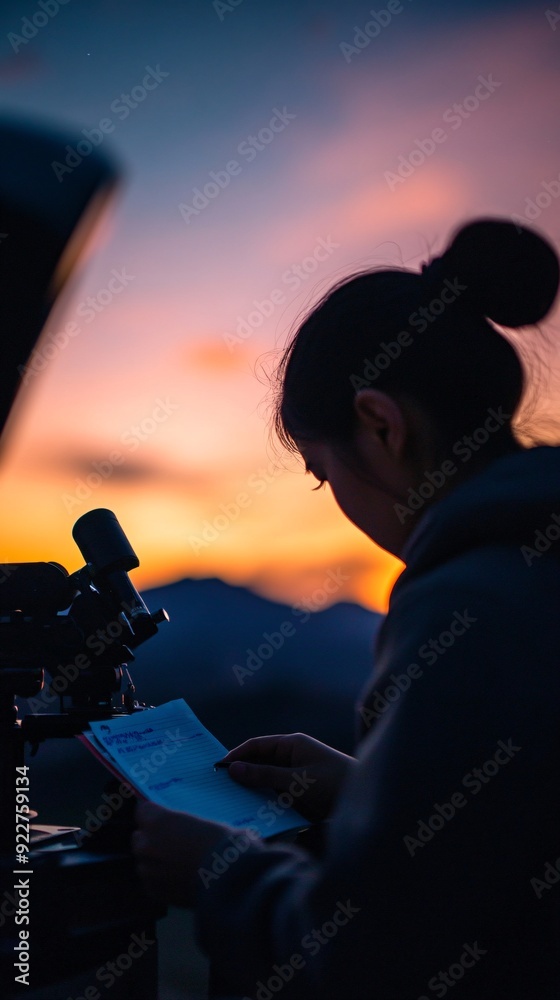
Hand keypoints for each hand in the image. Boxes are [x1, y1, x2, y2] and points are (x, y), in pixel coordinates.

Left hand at [131, 800, 243, 906]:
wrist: (229, 879)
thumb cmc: (222, 843)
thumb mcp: (202, 821)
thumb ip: (181, 822)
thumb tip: (179, 825)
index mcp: (157, 821)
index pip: (142, 811)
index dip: (154, 815)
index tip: (163, 819)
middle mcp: (146, 844)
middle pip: (138, 837)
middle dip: (151, 838)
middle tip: (172, 842)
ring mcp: (148, 870)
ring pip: (143, 861)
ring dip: (154, 860)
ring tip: (177, 863)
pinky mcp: (154, 891)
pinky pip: (150, 881)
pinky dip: (160, 879)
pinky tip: (178, 878)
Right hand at [219, 733, 355, 822]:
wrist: (366, 804)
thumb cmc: (334, 784)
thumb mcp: (297, 780)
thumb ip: (265, 775)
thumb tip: (234, 769)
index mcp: (292, 744)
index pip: (257, 745)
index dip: (237, 755)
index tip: (217, 770)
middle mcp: (293, 756)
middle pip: (260, 762)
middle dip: (242, 774)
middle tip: (221, 790)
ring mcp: (297, 775)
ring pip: (267, 780)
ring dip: (254, 791)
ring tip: (233, 804)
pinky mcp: (301, 793)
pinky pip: (277, 794)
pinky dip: (266, 802)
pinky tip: (255, 813)